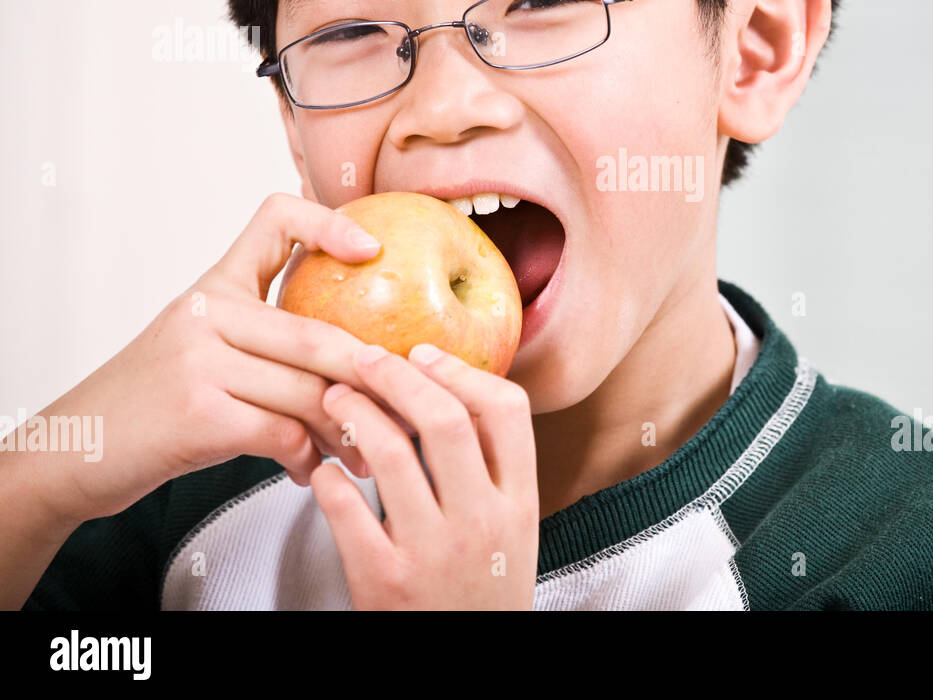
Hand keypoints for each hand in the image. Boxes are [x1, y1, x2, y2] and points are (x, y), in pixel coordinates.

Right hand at [47, 192, 401, 525]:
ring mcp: (200, 359)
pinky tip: (306, 471)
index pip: (274, 218)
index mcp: (213, 287)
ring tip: (360, 455)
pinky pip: (283, 432)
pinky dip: (306, 459)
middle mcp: (206, 312)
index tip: (372, 250)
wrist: (69, 450)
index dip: (329, 224)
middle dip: (372, 378)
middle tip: (404, 406)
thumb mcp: (199, 346)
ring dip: (346, 432)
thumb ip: (263, 338)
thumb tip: (358, 361)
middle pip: (318, 333)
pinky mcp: (198, 412)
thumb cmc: (151, 403)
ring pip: (308, 389)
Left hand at [311, 343, 539, 609]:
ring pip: (391, 455)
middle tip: (365, 358)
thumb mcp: (512, 528)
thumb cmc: (481, 592)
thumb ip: (493, 469)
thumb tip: (451, 388)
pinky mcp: (386, 581)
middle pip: (445, 420)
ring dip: (355, 414)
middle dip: (397, 376)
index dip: (460, 371)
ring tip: (334, 399)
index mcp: (519, 503)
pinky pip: (347, 511)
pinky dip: (328, 480)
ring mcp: (434, 552)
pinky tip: (323, 469)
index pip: (506, 410)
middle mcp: (483, 522)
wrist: (465, 668)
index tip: (424, 354)